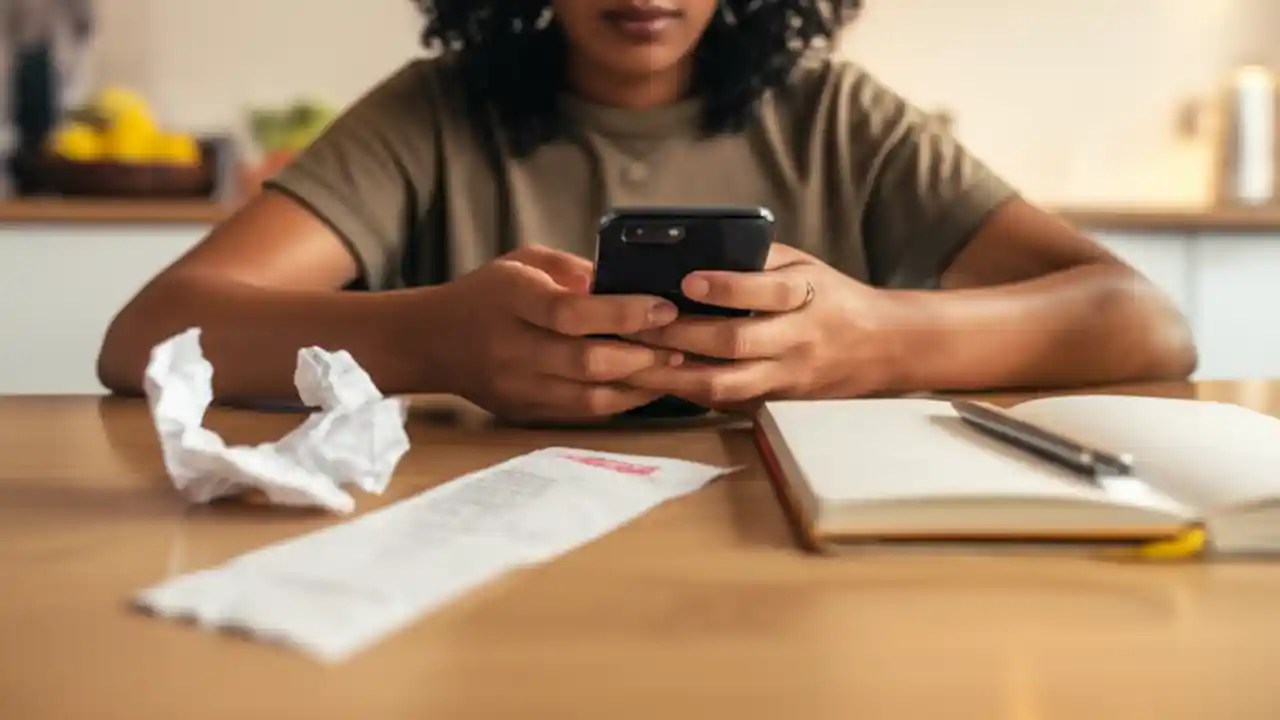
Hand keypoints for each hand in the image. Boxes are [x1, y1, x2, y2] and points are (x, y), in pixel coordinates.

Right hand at [432, 246, 682, 421]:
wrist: (432, 342)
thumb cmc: (487, 294)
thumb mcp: (523, 262)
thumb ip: (573, 269)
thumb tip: (627, 284)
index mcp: (511, 300)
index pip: (571, 313)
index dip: (622, 312)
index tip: (663, 307)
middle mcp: (512, 348)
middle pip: (586, 361)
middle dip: (642, 355)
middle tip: (681, 344)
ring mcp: (516, 387)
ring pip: (589, 397)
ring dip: (638, 386)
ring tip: (672, 369)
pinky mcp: (524, 413)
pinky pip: (581, 413)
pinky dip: (619, 402)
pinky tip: (645, 388)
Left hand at [626, 245, 897, 409]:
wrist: (880, 346)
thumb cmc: (830, 296)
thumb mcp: (805, 265)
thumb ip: (759, 259)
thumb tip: (696, 247)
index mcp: (808, 296)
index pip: (768, 292)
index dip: (727, 287)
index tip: (687, 280)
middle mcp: (798, 340)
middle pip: (735, 343)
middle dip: (680, 334)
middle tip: (637, 323)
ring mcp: (786, 377)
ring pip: (724, 384)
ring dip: (674, 374)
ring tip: (634, 359)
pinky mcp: (776, 402)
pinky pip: (726, 402)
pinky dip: (688, 392)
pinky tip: (656, 380)